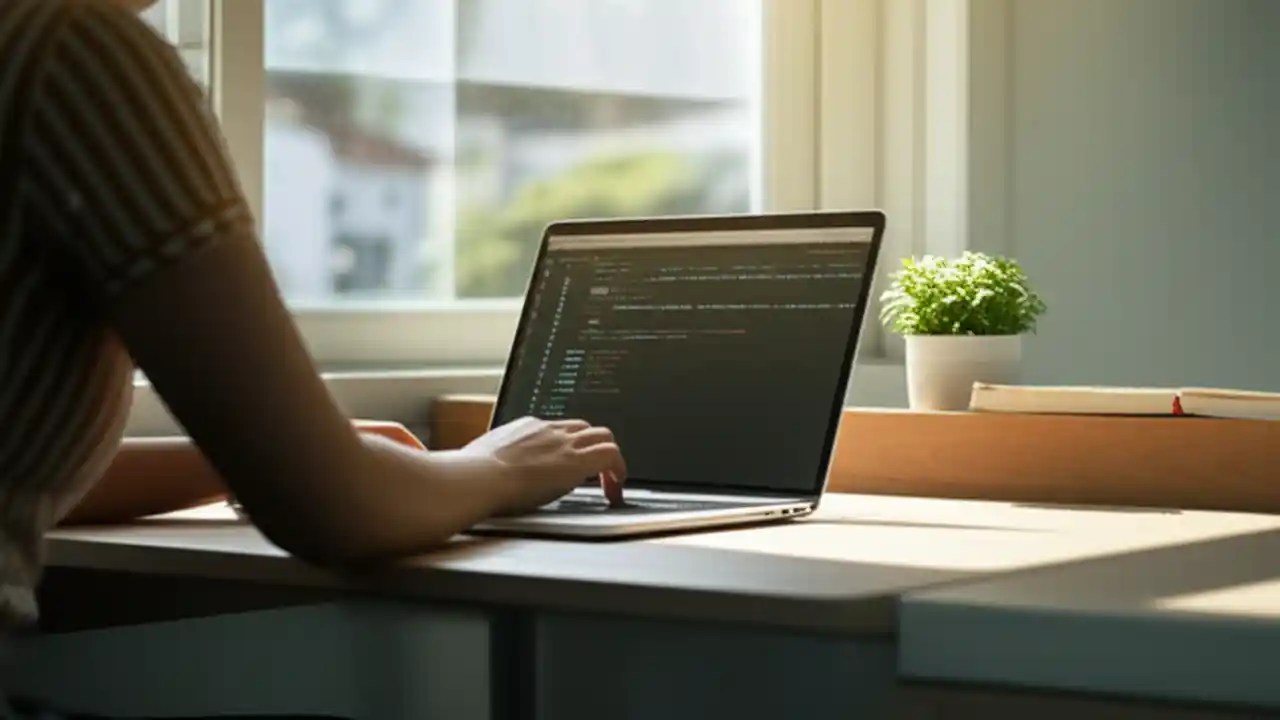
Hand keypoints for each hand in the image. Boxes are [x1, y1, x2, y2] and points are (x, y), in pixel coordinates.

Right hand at [462, 416, 626, 514]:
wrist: (477, 478)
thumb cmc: (472, 476)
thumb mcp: (482, 460)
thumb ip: (493, 463)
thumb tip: (485, 475)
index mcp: (525, 428)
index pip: (557, 430)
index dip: (566, 448)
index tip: (564, 466)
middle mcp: (548, 430)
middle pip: (584, 428)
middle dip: (592, 448)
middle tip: (595, 474)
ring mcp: (564, 443)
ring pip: (603, 436)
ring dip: (609, 459)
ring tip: (610, 483)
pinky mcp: (577, 461)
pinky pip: (611, 455)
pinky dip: (619, 470)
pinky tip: (615, 490)